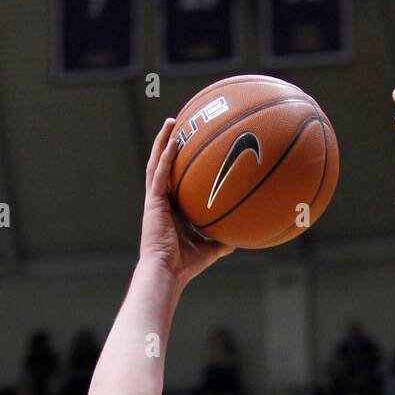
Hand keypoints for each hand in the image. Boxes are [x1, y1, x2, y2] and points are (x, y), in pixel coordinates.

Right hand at [140, 119, 234, 286]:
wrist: (167, 272)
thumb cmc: (185, 265)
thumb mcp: (210, 249)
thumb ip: (222, 240)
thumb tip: (241, 236)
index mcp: (171, 210)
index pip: (174, 182)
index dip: (178, 165)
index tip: (188, 148)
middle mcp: (161, 201)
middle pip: (163, 166)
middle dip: (168, 145)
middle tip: (177, 125)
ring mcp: (155, 200)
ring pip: (157, 163)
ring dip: (163, 142)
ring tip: (171, 122)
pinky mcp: (153, 202)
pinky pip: (160, 173)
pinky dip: (166, 156)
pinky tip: (174, 140)